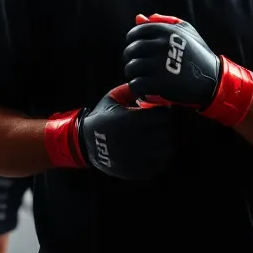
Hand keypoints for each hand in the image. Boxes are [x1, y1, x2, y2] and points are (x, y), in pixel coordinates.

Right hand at [44, 85, 174, 179]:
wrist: (86, 142)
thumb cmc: (102, 117)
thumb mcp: (112, 98)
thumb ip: (130, 89)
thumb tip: (148, 82)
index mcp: (130, 120)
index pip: (162, 116)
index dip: (163, 112)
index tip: (159, 111)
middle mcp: (134, 139)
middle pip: (167, 133)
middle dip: (166, 127)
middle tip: (161, 125)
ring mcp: (135, 157)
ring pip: (165, 151)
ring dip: (166, 143)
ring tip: (161, 138)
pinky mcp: (134, 170)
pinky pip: (157, 166)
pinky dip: (160, 159)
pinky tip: (155, 152)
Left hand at [123, 14, 252, 125]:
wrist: (213, 79)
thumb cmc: (198, 53)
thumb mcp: (186, 31)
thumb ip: (161, 21)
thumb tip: (138, 17)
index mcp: (164, 30)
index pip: (134, 33)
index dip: (133, 43)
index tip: (139, 51)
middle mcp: (160, 45)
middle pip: (130, 51)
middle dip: (132, 60)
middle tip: (140, 67)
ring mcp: (158, 64)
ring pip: (130, 68)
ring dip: (133, 75)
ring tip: (142, 78)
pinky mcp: (159, 83)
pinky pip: (135, 84)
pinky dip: (137, 88)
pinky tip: (144, 89)